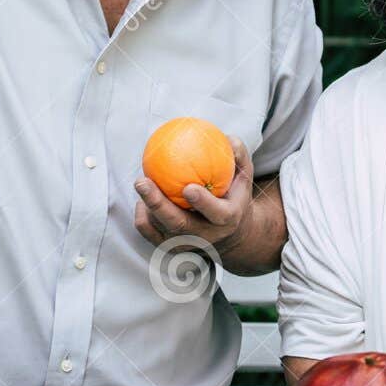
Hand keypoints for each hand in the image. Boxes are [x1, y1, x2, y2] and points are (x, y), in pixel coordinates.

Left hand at [134, 136, 256, 257]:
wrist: (231, 235)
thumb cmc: (234, 197)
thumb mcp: (244, 177)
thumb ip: (239, 156)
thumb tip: (228, 138)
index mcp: (226, 219)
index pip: (216, 213)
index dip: (203, 202)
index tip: (189, 188)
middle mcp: (206, 236)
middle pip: (179, 224)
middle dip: (158, 204)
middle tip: (141, 182)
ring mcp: (186, 244)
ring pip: (160, 229)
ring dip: (148, 207)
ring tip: (142, 183)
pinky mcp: (170, 248)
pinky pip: (149, 232)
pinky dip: (142, 216)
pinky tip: (143, 199)